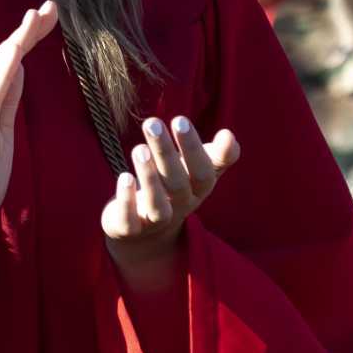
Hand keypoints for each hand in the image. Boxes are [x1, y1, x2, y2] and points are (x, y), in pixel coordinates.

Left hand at [103, 116, 241, 292]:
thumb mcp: (198, 171)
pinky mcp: (129, 230)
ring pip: (157, 205)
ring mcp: (155, 222)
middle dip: (165, 152)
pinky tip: (124, 177)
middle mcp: (180, 207)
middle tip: (152, 123)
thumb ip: (217, 155)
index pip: (202, 172)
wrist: (147, 232)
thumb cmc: (177, 188)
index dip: (193, 148)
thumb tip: (229, 135)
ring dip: (149, 178)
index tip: (180, 120)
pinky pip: (129, 222)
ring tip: (139, 148)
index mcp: (198, 190)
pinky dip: (127, 202)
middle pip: (177, 183)